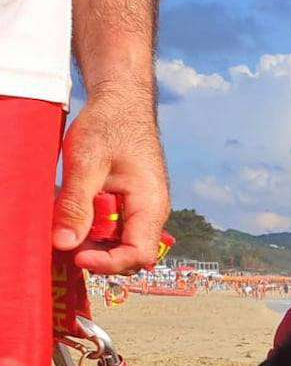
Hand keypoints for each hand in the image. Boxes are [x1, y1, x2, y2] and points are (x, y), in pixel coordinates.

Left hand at [52, 88, 168, 274]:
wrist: (122, 101)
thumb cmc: (110, 125)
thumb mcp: (86, 163)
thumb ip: (75, 205)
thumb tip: (64, 243)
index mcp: (150, 206)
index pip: (138, 255)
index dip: (109, 263)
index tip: (77, 256)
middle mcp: (151, 213)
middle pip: (129, 254)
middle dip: (97, 254)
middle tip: (64, 236)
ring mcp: (141, 209)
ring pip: (119, 242)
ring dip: (91, 239)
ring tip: (66, 218)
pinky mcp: (129, 204)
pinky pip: (113, 227)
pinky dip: (91, 225)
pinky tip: (74, 209)